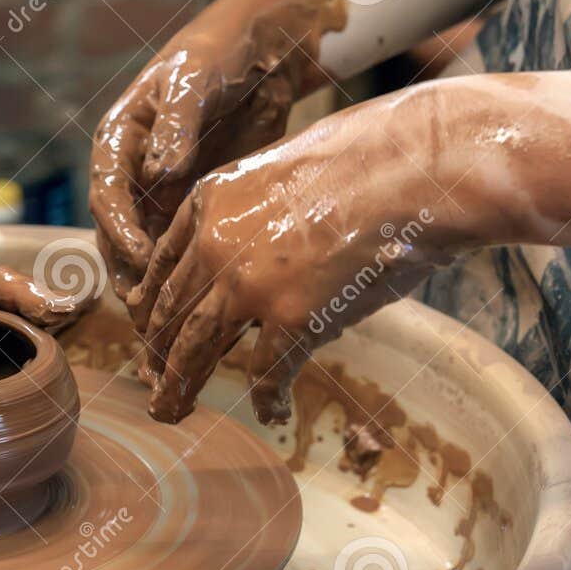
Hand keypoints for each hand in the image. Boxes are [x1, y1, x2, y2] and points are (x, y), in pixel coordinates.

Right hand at [89, 0, 346, 311]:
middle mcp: (131, 176)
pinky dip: (183, 279)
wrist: (261, 52)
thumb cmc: (218, 53)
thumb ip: (176, 126)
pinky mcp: (189, 208)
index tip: (142, 257)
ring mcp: (159, 196)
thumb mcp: (194, 80)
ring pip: (145, 253)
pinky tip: (197, 306)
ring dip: (152, 287)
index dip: (120, 230)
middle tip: (148, 309)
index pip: (107, 195)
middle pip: (118, 236)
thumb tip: (160, 171)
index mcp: (118, 142)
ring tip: (166, 321)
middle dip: (129, 273)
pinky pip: (180, 250)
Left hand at [133, 79, 570, 424]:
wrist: (421, 162)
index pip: (163, 264)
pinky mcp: (290, 317)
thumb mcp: (286, 168)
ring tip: (170, 411)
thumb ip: (257, 212)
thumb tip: (263, 253)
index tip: (150, 328)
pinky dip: (264, 397)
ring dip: (180, 384)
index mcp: (210, 201)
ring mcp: (247, 283)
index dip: (153, 304)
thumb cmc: (374, 156)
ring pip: (195, 347)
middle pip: (170, 310)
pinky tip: (268, 413)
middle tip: (150, 381)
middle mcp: (214, 243)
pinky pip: (265, 372)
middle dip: (156, 352)